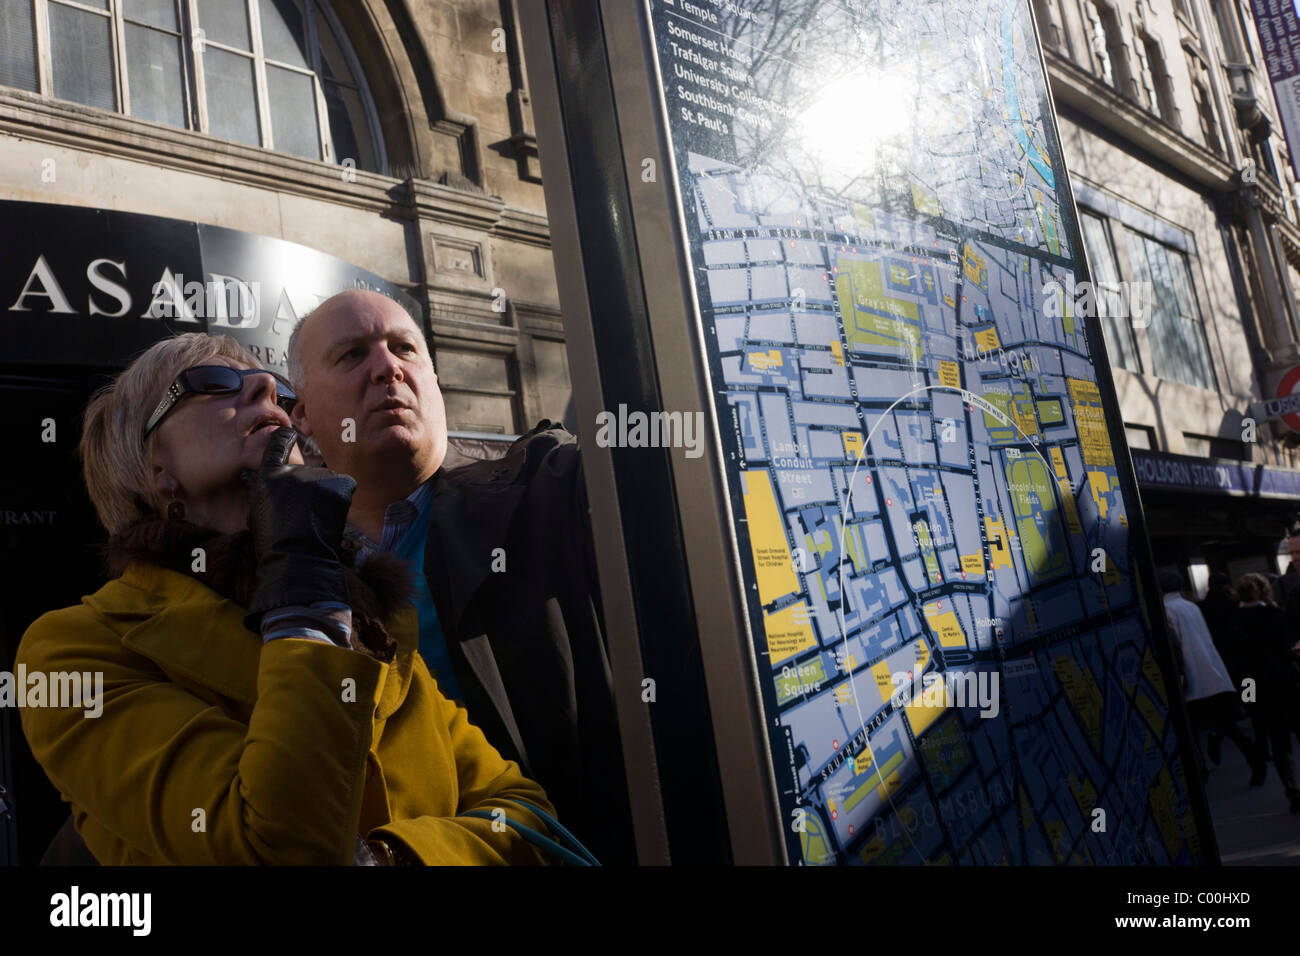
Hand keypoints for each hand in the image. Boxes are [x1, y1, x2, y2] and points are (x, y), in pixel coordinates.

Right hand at [239, 427, 356, 630]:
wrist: (297, 557)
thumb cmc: (276, 545)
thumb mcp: (259, 514)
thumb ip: (271, 494)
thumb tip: (281, 490)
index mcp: (269, 476)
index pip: (277, 446)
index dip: (284, 438)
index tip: (290, 432)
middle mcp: (293, 470)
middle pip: (309, 475)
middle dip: (312, 493)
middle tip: (307, 518)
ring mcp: (316, 474)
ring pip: (328, 482)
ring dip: (327, 497)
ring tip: (318, 521)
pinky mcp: (338, 482)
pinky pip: (345, 485)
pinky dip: (342, 498)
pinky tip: (332, 516)